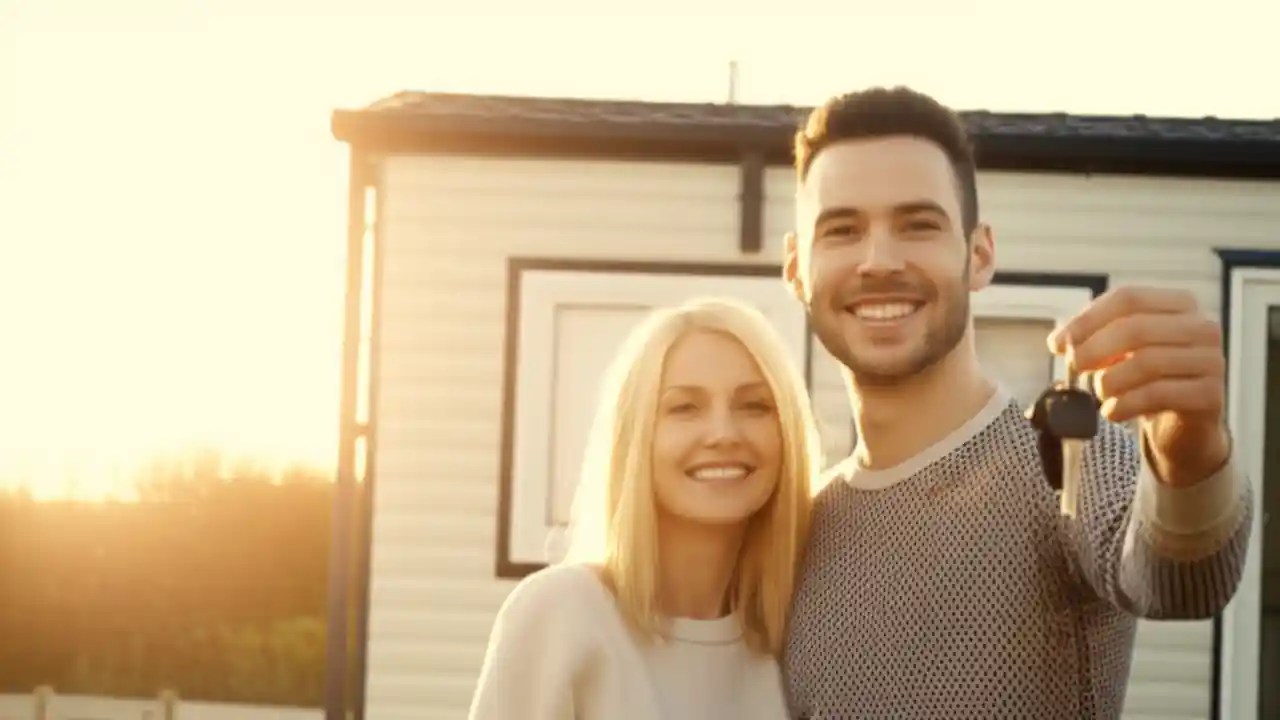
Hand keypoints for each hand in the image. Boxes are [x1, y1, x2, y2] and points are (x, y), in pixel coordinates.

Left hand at [1047, 285, 1230, 486]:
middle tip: (1073, 367)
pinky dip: (1125, 404)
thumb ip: (1091, 337)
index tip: (1058, 343)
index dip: (1087, 320)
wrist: (1184, 425)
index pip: (1128, 298)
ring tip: (1099, 392)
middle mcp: (1202, 327)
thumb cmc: (1147, 379)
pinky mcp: (1211, 395)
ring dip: (1110, 380)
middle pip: (1136, 328)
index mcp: (1179, 304)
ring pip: (1147, 362)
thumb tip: (1059, 341)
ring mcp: (1212, 360)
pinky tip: (1112, 412)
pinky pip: (1159, 394)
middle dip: (1094, 349)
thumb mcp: (1120, 351)